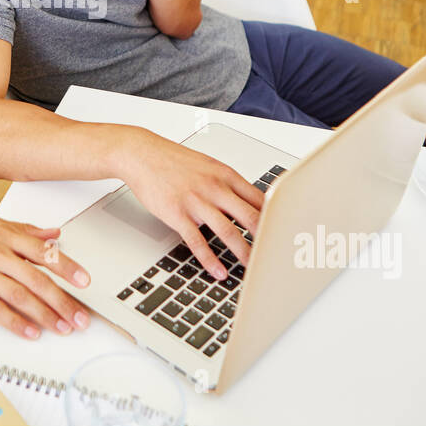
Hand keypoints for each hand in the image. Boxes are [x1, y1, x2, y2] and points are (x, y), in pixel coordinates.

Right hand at [0, 216, 91, 338]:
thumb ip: (23, 230)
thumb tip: (53, 233)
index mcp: (3, 235)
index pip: (43, 253)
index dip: (67, 268)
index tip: (84, 282)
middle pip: (36, 279)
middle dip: (63, 300)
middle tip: (80, 315)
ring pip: (20, 296)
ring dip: (45, 315)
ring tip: (61, 327)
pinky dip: (16, 323)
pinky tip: (30, 332)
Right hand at [119, 128, 264, 280]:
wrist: (141, 154)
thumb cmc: (173, 160)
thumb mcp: (207, 166)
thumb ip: (227, 185)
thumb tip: (247, 204)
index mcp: (225, 175)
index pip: (260, 199)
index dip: (276, 218)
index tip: (284, 234)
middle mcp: (215, 187)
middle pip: (250, 217)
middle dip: (267, 240)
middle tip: (276, 256)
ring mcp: (196, 201)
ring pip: (228, 232)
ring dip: (243, 253)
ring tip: (253, 269)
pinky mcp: (177, 214)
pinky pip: (198, 242)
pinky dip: (210, 260)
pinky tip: (218, 271)